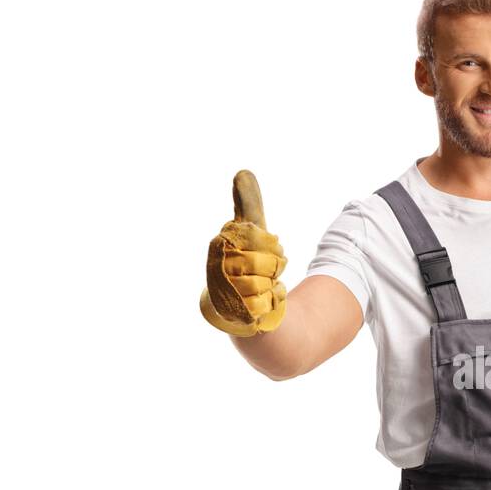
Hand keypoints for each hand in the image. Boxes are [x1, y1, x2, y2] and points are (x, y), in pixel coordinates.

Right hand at [200, 170, 288, 336]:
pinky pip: (267, 303)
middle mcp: (216, 271)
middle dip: (274, 265)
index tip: (260, 249)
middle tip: (265, 271)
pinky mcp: (236, 318)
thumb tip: (243, 171)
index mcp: (219, 247)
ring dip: (272, 284)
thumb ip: (249, 205)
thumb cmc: (246, 268)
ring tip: (262, 287)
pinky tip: (263, 303)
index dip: (267, 243)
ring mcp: (225, 295)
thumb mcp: (251, 233)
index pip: (255, 237)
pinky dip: (272, 302)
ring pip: (265, 283)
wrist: (246, 311)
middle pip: (265, 261)